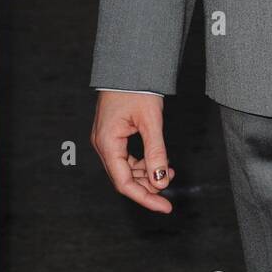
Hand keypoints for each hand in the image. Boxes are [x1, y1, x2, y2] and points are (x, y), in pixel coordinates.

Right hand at [91, 91, 175, 212]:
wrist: (128, 64)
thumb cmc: (137, 87)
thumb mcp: (151, 121)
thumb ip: (156, 152)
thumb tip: (161, 181)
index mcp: (107, 142)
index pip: (124, 182)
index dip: (145, 197)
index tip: (165, 206)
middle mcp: (102, 144)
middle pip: (124, 178)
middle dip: (147, 186)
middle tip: (169, 188)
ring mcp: (106, 139)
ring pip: (125, 169)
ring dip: (146, 174)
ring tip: (168, 171)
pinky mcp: (112, 134)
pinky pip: (126, 157)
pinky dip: (142, 163)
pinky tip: (158, 162)